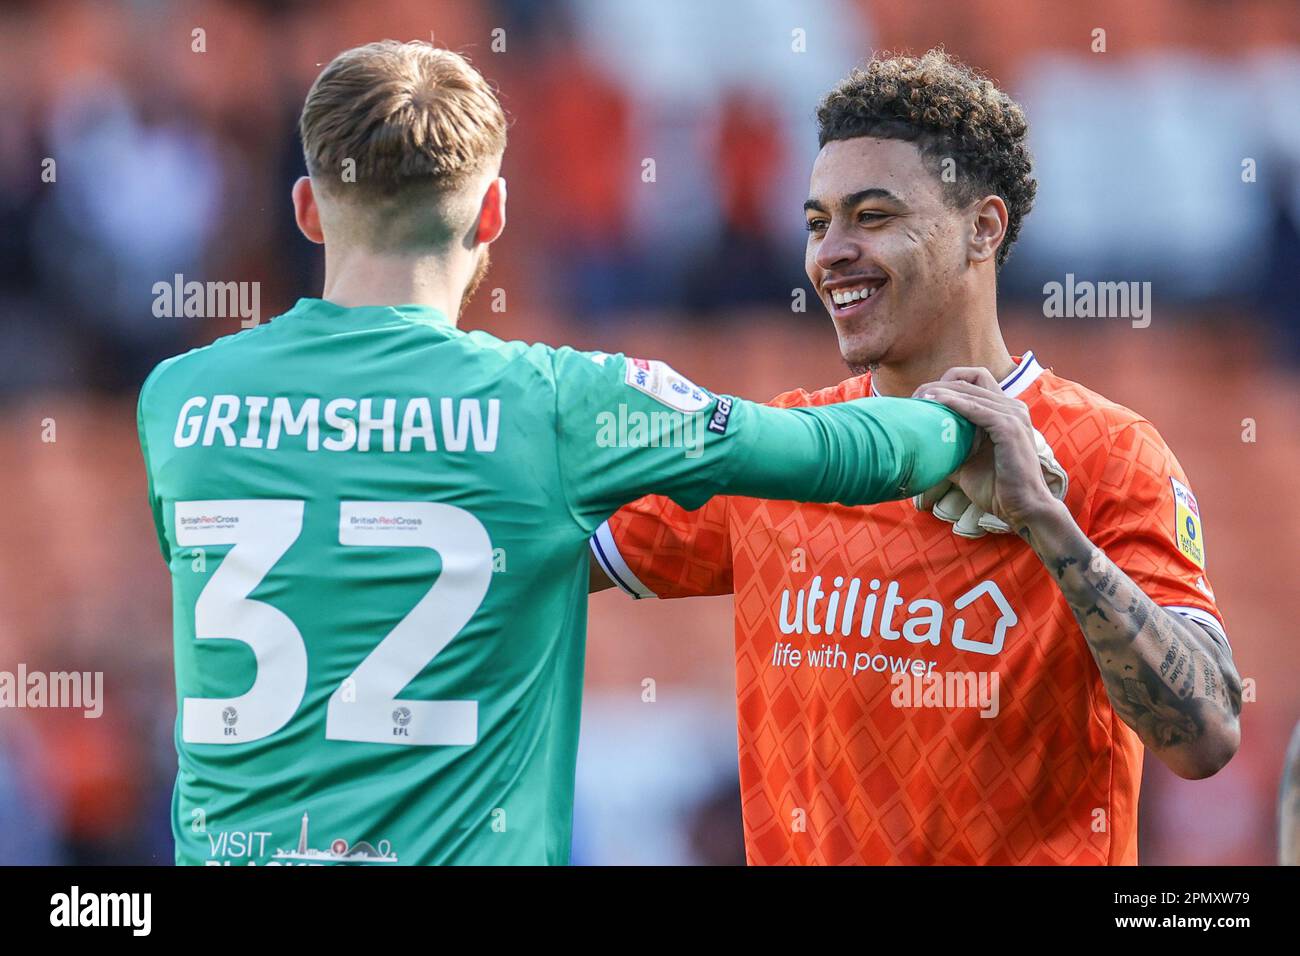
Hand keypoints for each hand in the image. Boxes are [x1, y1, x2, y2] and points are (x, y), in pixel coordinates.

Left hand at [913, 368, 1060, 530]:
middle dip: (938, 385)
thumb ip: (950, 447)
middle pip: (969, 381)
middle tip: (913, 397)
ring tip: (918, 399)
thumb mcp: (966, 463)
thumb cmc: (996, 488)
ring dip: (942, 393)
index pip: (973, 381)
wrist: (1022, 509)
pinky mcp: (1010, 428)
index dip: (946, 384)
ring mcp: (1013, 416)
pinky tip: (935, 403)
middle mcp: (1012, 407)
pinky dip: (955, 404)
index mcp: (1004, 411)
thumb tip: (921, 445)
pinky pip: (978, 409)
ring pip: (971, 391)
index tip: (921, 398)